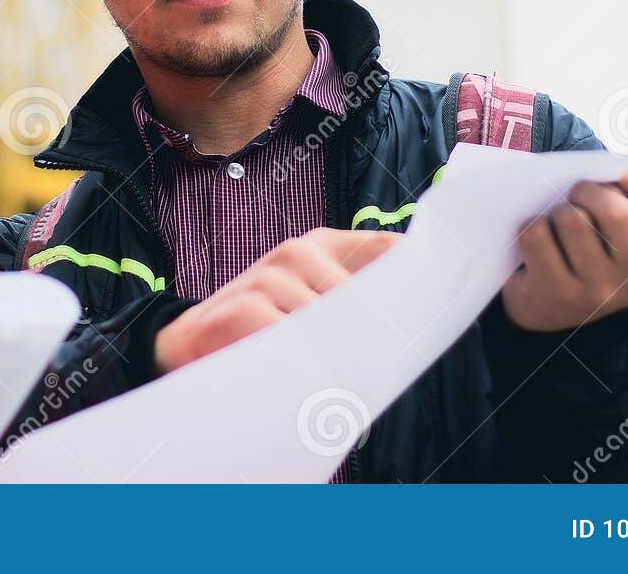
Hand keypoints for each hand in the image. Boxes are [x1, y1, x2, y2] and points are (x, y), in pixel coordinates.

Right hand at [154, 229, 399, 373]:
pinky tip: (310, 381)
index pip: (384, 248)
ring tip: (346, 378)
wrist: (187, 340)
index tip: (440, 299)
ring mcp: (269, 277)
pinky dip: (307, 368)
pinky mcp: (244, 310)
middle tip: (391, 358)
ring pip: (331, 322)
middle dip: (379, 329)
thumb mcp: (306, 303)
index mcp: (319, 245)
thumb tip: (408, 326)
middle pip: (364, 292)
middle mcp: (297, 253)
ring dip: (342, 355)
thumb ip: (348, 303)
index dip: (413, 273)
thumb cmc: (260, 326)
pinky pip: (294, 342)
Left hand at [500, 163, 627, 332]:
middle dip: (586, 190)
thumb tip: (594, 165)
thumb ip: (619, 199)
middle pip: (616, 210)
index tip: (606, 166)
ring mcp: (600, 290)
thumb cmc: (585, 253)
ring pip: (572, 221)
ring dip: (555, 211)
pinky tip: (536, 241)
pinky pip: (537, 236)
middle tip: (572, 192)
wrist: (549, 311)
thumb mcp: (616, 234)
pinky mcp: (560, 295)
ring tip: (555, 224)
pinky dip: (529, 227)